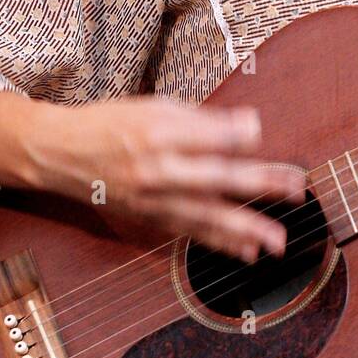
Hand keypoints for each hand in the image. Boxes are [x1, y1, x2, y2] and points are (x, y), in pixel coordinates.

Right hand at [23, 96, 303, 261]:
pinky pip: (190, 233)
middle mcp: (156, 168)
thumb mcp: (155, 106)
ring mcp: (152, 198)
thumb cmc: (114, 124)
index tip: (260, 133)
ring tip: (278, 241)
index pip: (206, 134)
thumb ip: (202, 120)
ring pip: (206, 216)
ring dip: (246, 229)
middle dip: (259, 184)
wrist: (62, 154)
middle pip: (215, 177)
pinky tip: (247, 251)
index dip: (235, 134)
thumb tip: (251, 129)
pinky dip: (220, 243)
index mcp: (157, 130)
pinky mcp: (149, 218)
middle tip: (296, 189)